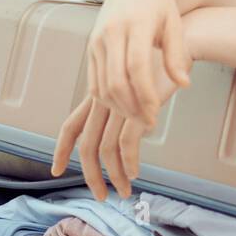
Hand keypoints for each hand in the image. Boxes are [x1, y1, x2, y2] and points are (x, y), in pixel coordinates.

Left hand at [52, 45, 191, 199]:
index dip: (61, 149)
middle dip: (89, 174)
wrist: (178, 40)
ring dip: (113, 175)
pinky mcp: (138, 108)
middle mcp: (104, 102)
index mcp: (99, 96)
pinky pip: (126, 142)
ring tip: (123, 192)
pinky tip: (135, 172)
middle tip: (99, 196)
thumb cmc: (160, 62)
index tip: (56, 169)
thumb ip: (128, 104)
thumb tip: (134, 130)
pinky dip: (129, 161)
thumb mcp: (137, 85)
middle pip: (86, 144)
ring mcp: (120, 105)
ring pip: (105, 149)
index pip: (72, 125)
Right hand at [86, 0, 191, 127]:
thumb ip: (176, 55)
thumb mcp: (174, 25)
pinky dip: (107, 99)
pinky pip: (94, 81)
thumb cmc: (159, 6)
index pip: (137, 66)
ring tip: (138, 117)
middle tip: (149, 122)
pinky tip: (124, 106)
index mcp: (136, 24)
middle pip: (116, 80)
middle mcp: (112, 32)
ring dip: (119, 107)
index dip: (145, 94)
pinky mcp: (91, 47)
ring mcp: (97, 40)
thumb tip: (183, 84)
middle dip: (132, 107)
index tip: (156, 114)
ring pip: (102, 85)